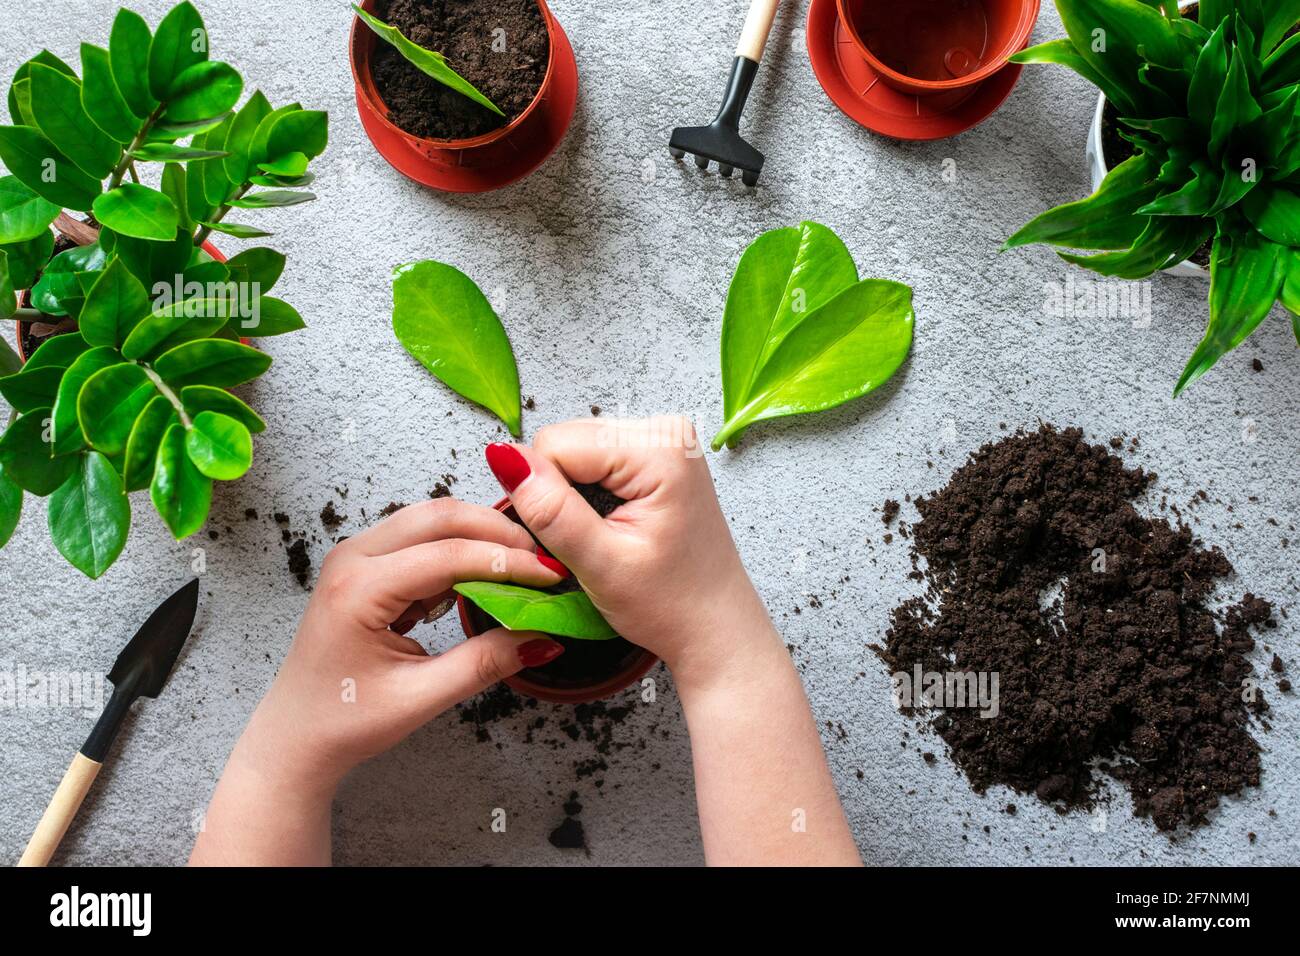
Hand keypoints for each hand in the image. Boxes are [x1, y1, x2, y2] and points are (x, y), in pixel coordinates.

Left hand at [256, 498, 569, 782]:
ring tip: (521, 566)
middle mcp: (352, 558)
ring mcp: (355, 556)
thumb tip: (541, 636)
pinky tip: (483, 579)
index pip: (448, 555)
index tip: (550, 577)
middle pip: (439, 516)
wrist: (295, 736)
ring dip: (478, 535)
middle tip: (541, 559)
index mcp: (358, 589)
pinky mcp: (364, 564)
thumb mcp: (420, 698)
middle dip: (497, 532)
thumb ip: (484, 663)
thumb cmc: (343, 720)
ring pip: (430, 519)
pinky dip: (457, 549)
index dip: (507, 562)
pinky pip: (419, 539)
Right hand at [484, 417, 859, 864]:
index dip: (540, 494)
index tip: (561, 540)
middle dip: (558, 493)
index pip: (555, 443)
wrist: (717, 630)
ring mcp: (666, 441)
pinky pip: (596, 461)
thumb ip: (551, 509)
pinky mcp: (659, 456)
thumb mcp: (601, 564)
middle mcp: (667, 432)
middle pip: (566, 442)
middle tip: (587, 544)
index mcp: (659, 450)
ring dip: (573, 495)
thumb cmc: (673, 606)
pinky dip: (590, 495)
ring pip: (576, 451)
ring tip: (603, 538)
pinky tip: (612, 527)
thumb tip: (504, 457)